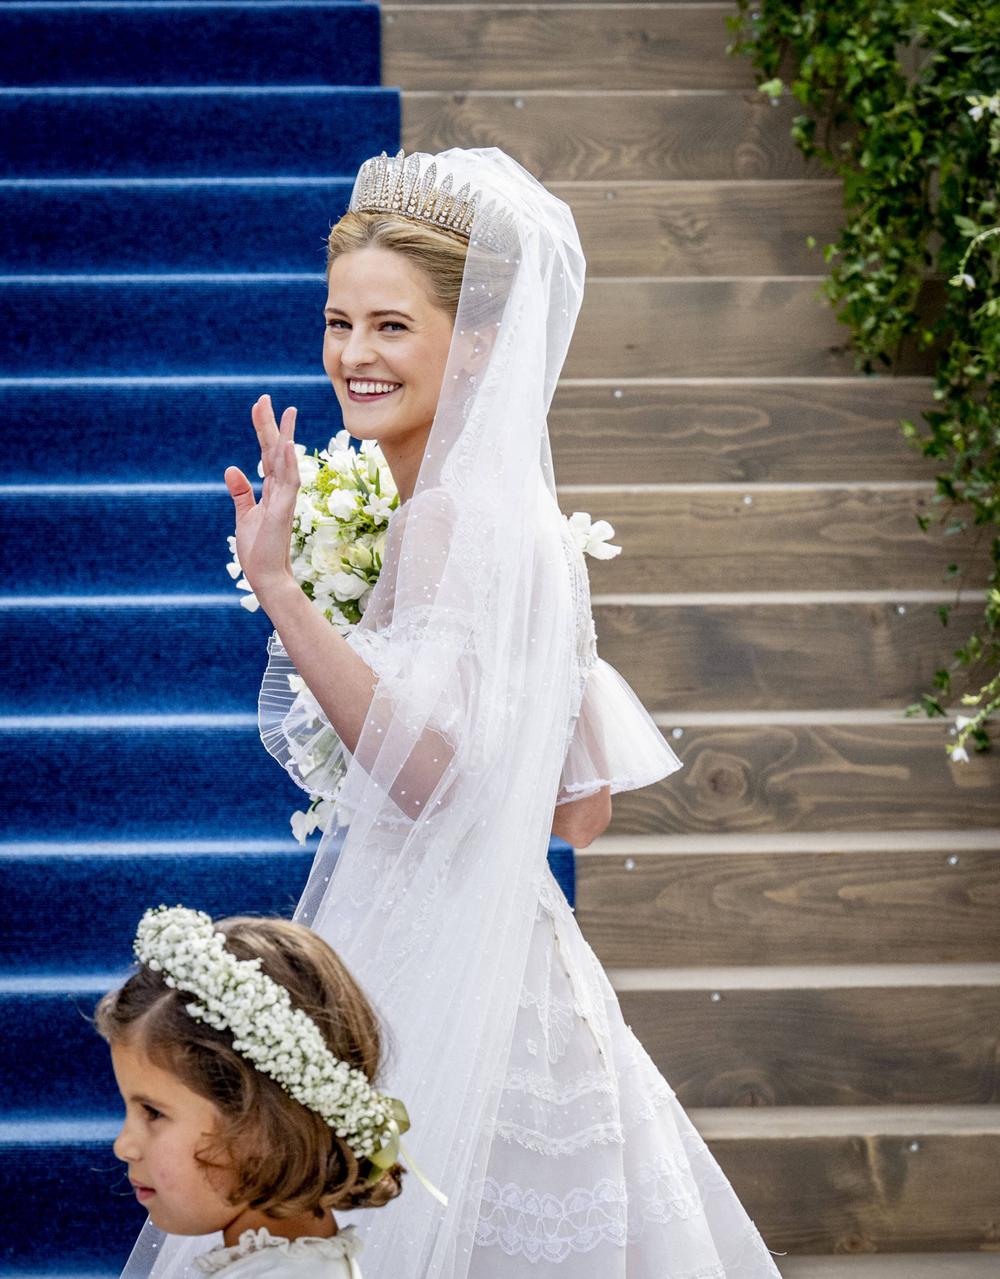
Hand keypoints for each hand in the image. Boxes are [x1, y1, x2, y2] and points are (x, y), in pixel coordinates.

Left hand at [224, 394, 299, 609]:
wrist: (266, 577)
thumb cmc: (258, 550)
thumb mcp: (244, 515)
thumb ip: (241, 492)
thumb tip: (231, 468)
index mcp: (271, 490)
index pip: (267, 453)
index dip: (263, 429)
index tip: (260, 405)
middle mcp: (281, 490)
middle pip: (276, 450)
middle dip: (272, 424)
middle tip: (265, 397)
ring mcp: (285, 500)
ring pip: (286, 462)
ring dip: (286, 437)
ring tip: (288, 412)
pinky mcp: (283, 512)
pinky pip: (288, 483)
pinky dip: (288, 463)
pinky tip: (287, 445)